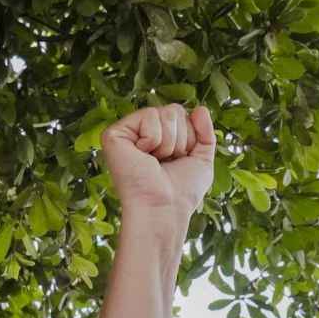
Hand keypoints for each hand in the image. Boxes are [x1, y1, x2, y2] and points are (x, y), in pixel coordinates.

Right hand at [100, 104, 215, 220]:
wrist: (164, 208)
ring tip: (155, 162)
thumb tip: (201, 108)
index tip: (178, 160)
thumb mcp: (202, 160)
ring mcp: (126, 133)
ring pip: (164, 113)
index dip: (189, 136)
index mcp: (156, 138)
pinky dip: (154, 139)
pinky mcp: (113, 134)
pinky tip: (143, 157)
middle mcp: (139, 134)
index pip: (181, 114)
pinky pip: (148, 116)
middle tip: (166, 162)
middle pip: (174, 110)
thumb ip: (205, 133)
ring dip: (169, 142)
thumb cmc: (181, 192)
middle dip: (181, 138)